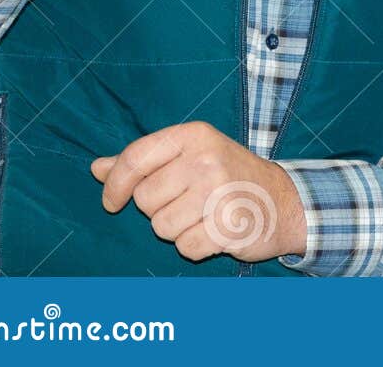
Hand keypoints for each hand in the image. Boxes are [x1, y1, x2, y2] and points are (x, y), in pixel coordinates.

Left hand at [91, 121, 306, 263]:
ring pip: (161, 227)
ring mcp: (219, 192)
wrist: (285, 200)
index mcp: (195, 135)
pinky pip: (185, 246)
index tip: (112, 201)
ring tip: (204, 216)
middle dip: (158, 208)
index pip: (135, 158)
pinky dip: (195, 245)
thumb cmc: (230, 176)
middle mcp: (206, 159)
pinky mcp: (228, 225)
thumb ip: (144, 161)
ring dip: (177, 229)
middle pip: (145, 199)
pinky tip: (215, 231)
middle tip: (189, 201)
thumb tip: (97, 168)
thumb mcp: (191, 155)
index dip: (115, 184)